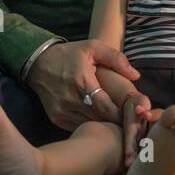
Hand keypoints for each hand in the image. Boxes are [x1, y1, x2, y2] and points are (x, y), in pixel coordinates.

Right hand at [25, 40, 140, 129]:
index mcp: (82, 81)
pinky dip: (89, 126)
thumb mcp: (93, 47)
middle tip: (130, 121)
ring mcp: (62, 111)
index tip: (132, 114)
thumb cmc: (70, 54)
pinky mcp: (56, 118)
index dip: (120, 114)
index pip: (106, 107)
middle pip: (99, 118)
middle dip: (115, 121)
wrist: (39, 63)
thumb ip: (116, 59)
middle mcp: (71, 99)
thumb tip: (136, 76)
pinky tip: (99, 122)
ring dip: (103, 125)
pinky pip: (77, 127)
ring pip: (89, 125)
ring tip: (117, 123)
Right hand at [120, 92, 152, 167]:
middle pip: (131, 147)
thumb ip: (141, 106)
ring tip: (136, 171)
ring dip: (136, 159)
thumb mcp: (140, 102)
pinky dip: (142, 155)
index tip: (128, 161)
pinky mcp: (140, 137)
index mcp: (131, 126)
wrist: (135, 104)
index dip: (129, 150)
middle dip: (131, 158)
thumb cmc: (139, 103)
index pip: (129, 139)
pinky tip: (147, 165)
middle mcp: (132, 133)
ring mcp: (136, 136)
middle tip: (130, 169)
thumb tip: (140, 110)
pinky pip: (141, 147)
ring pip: (136, 149)